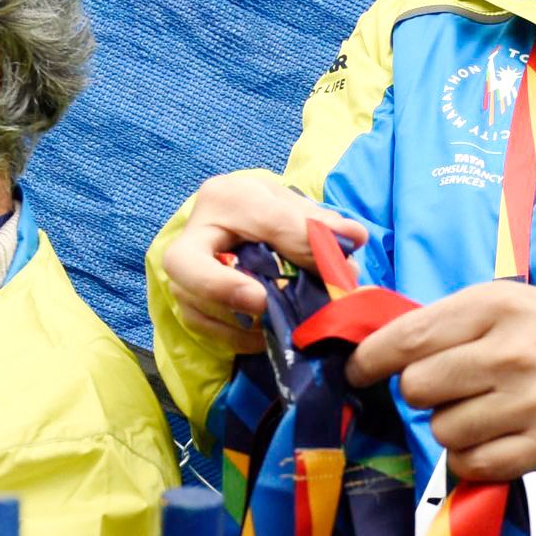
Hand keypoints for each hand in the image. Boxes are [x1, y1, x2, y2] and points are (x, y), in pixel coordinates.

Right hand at [157, 171, 364, 347]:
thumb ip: (321, 225)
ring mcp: (181, 275)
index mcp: (224, 198)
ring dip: (243, 320)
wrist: (241, 226)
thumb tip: (354, 237)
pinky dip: (241, 337)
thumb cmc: (268, 214)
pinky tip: (271, 334)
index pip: (260, 220)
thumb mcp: (295, 210)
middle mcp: (191, 236)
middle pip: (184, 266)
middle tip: (262, 303)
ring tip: (289, 323)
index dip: (296, 243)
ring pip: (195, 304)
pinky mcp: (188, 306)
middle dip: (223, 289)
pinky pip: (207, 329)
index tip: (332, 266)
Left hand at [341, 282, 535, 485]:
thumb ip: (439, 323)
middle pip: (418, 389)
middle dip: (422, 394)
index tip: (358, 371)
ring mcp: (533, 401)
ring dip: (451, 428)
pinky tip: (495, 439)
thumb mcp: (498, 305)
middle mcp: (512, 352)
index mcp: (494, 307)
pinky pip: (475, 464)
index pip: (407, 338)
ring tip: (484, 412)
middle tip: (449, 389)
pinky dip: (473, 458)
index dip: (370, 360)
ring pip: (444, 432)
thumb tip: (367, 349)